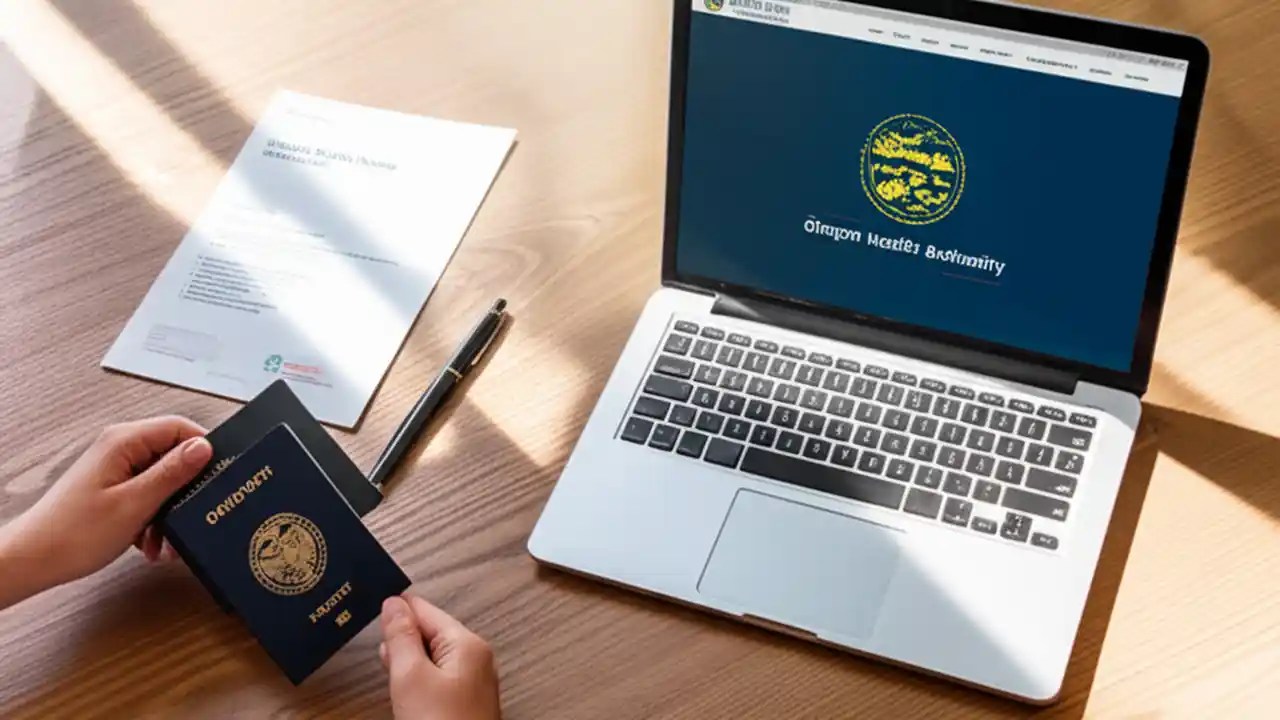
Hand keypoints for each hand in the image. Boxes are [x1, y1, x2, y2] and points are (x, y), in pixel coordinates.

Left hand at [0, 416, 211, 607]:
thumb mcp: (135, 504)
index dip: (204, 448)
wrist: (33, 561)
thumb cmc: (74, 533)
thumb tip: (205, 447)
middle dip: (186, 490)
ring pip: (162, 481)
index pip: (179, 427)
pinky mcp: (113, 489)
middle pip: (173, 455)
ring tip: (166, 542)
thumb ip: (173, 473)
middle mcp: (120, 449)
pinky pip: (148, 496)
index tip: (221, 475)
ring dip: (170, 511)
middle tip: (193, 517)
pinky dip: (155, 518)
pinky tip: (152, 544)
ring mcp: (116, 469)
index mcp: (124, 442)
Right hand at [379, 594, 500, 719]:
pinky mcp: (467, 703)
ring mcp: (474, 683)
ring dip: (410, 659)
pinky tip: (408, 690)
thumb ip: (402, 637)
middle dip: (403, 638)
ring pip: (435, 657)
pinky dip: (421, 678)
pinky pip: (441, 678)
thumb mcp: (411, 676)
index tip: (374, 614)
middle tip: (381, 647)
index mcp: (468, 644)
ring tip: (390, 664)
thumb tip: (394, 604)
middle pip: (432, 633)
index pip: (425, 610)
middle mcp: (477, 659)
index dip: (397, 611)